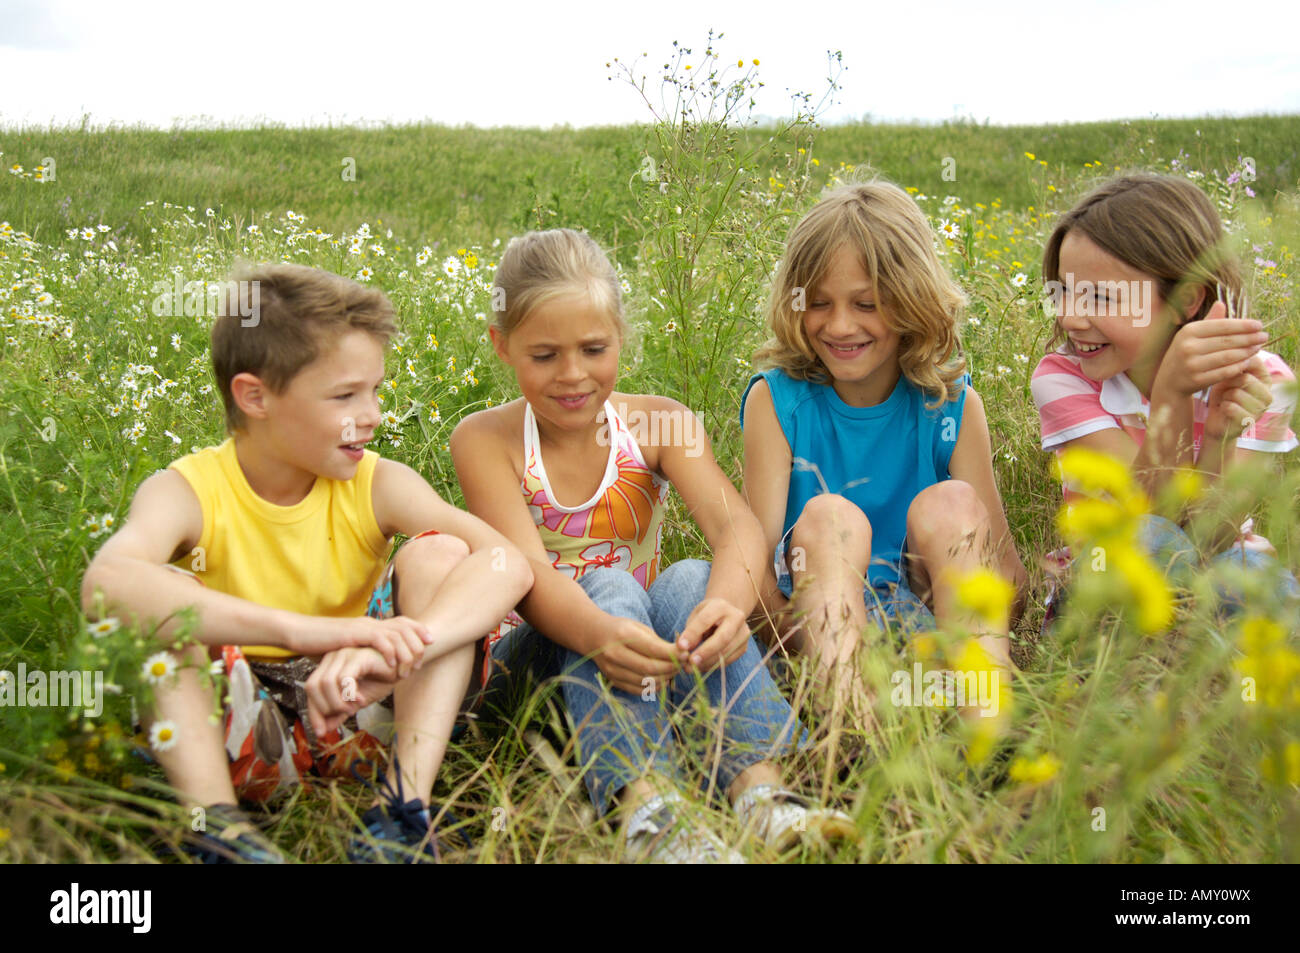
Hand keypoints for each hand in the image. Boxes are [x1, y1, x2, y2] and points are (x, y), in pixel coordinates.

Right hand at [284, 614, 432, 673]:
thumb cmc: (322, 645)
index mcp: (372, 625)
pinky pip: (378, 638)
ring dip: (406, 651)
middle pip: (405, 626)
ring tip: (409, 669)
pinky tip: (393, 664)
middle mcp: (371, 623)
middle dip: (417, 643)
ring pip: (395, 633)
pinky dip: (389, 651)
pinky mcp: (353, 633)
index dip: (419, 630)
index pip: (403, 622)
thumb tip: (375, 663)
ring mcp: (363, 626)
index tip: (431, 642)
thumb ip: (364, 653)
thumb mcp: (349, 649)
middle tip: (421, 662)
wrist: (300, 634)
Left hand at [306, 646, 398, 736]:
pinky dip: (349, 694)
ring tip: (353, 708)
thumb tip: (324, 730)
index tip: (321, 732)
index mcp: (329, 666)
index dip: (313, 713)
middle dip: (324, 709)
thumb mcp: (357, 700)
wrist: (405, 667)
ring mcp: (345, 654)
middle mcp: (333, 657)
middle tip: (343, 716)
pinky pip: (344, 678)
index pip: (310, 689)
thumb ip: (339, 712)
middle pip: (312, 686)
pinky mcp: (359, 656)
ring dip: (337, 702)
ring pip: (326, 683)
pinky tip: (361, 699)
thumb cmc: (381, 679)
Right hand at [589, 617, 679, 694]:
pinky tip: (662, 680)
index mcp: (623, 635)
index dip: (673, 654)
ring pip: (645, 681)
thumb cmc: (622, 630)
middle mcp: (615, 653)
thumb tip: (682, 654)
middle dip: (671, 668)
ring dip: (665, 679)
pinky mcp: (613, 681)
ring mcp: (612, 670)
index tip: (685, 654)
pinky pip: (638, 690)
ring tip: (674, 671)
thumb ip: (659, 642)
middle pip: (650, 668)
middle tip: (682, 664)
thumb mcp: (640, 628)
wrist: (594, 636)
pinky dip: (654, 687)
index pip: (653, 649)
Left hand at [674, 598, 750, 671]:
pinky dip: (714, 665)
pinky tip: (703, 666)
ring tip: (692, 668)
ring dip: (708, 663)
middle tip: (690, 662)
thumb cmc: (706, 616)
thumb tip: (684, 650)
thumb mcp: (695, 617)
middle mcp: (736, 617)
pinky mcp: (744, 647)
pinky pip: (729, 660)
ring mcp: (743, 633)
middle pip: (722, 638)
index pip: (705, 620)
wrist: (726, 615)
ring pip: (727, 652)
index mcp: (720, 606)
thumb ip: (691, 632)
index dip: (692, 634)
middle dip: (705, 652)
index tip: (680, 646)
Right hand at [1154, 309, 1267, 397]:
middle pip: (1227, 341)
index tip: (1259, 325)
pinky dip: (1239, 366)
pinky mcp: (1196, 380)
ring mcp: (1191, 364)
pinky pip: (1224, 372)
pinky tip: (1247, 361)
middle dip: (1249, 338)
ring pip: (1228, 356)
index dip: (1243, 325)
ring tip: (1258, 348)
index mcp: (1188, 331)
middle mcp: (1188, 347)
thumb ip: (1209, 321)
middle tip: (1264, 336)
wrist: (1169, 381)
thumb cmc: (1186, 353)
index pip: (1222, 325)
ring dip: (1247, 352)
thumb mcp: (1192, 335)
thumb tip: (1221, 303)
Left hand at [1204, 355, 1272, 442]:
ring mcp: (1261, 409)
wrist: (1218, 421)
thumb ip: (1234, 364)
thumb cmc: (1223, 395)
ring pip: (1236, 393)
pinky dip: (1223, 406)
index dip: (1235, 365)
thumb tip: (1239, 348)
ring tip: (1226, 399)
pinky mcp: (1250, 421)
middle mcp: (1267, 394)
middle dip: (1228, 382)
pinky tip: (1225, 409)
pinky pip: (1231, 407)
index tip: (1227, 370)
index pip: (1254, 362)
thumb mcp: (1228, 376)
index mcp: (1265, 380)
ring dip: (1224, 396)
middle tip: (1225, 389)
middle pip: (1245, 378)